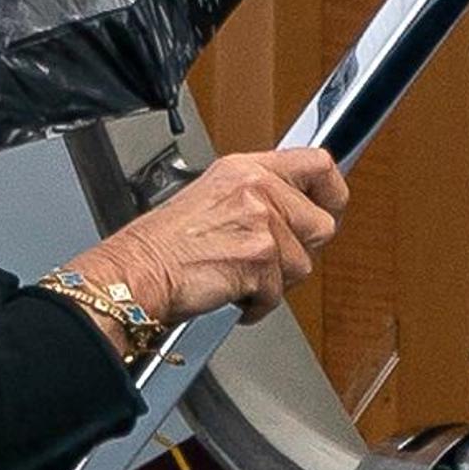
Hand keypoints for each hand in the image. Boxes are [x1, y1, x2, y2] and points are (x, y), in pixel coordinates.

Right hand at [83, 145, 346, 327]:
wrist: (136, 271)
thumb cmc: (164, 243)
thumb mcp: (213, 196)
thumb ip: (258, 197)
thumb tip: (296, 212)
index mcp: (247, 169)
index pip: (318, 164)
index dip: (332, 192)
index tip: (329, 207)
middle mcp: (257, 190)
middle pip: (321, 225)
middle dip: (299, 251)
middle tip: (266, 260)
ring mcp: (260, 223)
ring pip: (302, 265)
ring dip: (274, 282)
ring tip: (237, 276)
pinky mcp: (258, 260)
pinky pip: (278, 294)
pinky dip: (256, 304)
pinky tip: (231, 293)